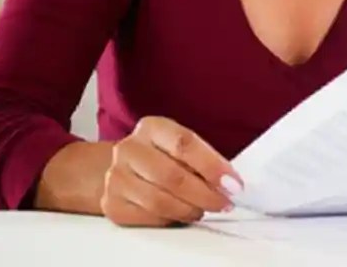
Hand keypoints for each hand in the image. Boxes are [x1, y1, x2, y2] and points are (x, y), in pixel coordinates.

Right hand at [101, 116, 242, 226]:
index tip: (233, 184)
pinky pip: (148, 217)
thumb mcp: (181, 146)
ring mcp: (116, 177)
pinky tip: (181, 214)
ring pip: (160, 201)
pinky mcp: (112, 204)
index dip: (212, 166)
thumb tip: (230, 184)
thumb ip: (204, 160)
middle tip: (224, 202)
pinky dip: (171, 219)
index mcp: (151, 127)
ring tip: (203, 209)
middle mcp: (129, 149)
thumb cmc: (162, 156)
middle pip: (172, 176)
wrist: (124, 168)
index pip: (185, 144)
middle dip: (205, 194)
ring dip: (190, 209)